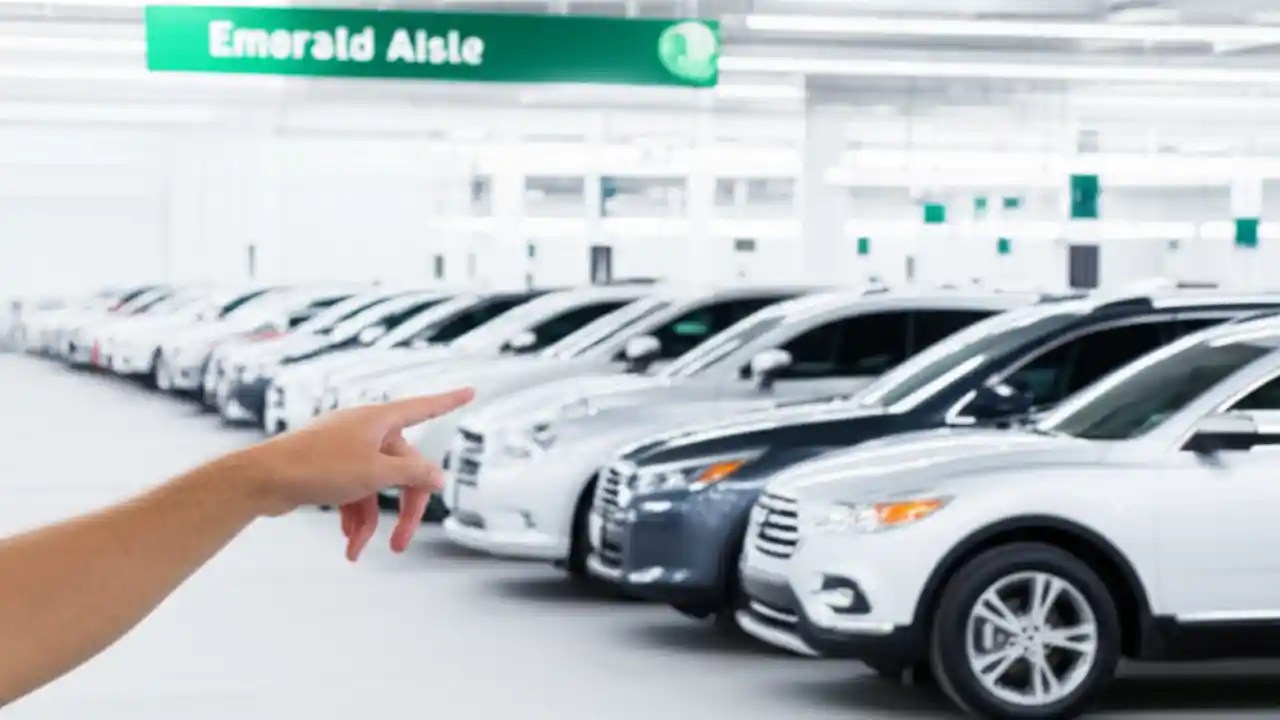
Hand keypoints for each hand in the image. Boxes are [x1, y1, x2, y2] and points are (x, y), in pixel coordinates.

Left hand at [241, 388, 473, 560]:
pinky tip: (347, 542)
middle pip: (402, 469)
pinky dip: (353, 516)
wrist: (261, 479)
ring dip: (371, 522)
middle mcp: (365, 429)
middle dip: (402, 510)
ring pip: (375, 487)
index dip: (450, 401)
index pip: (425, 408)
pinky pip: (353, 492)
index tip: (472, 391)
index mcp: (380, 420)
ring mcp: (346, 448)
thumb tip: (439, 476)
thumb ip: (412, 475)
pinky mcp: (328, 466)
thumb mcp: (375, 474)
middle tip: (400, 545)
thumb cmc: (318, 467)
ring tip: (356, 551)